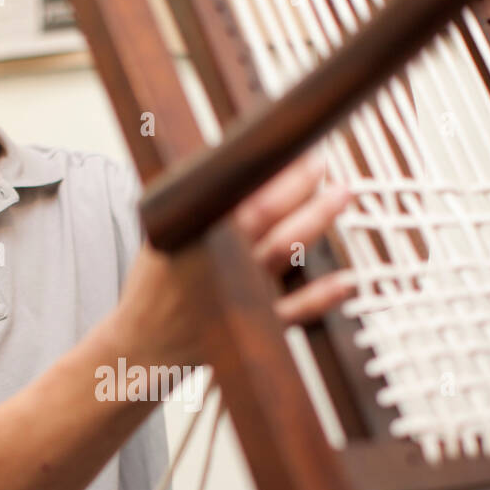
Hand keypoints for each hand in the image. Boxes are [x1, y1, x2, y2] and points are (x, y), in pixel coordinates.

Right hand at [117, 152, 352, 366]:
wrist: (144, 346)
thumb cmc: (160, 285)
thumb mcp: (163, 236)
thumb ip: (197, 204)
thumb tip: (235, 158)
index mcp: (196, 232)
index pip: (234, 191)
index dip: (265, 168)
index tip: (288, 143)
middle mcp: (220, 260)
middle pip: (263, 215)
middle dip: (295, 185)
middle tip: (319, 161)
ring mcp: (239, 293)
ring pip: (281, 252)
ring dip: (313, 221)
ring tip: (340, 194)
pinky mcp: (254, 325)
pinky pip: (291, 312)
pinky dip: (319, 298)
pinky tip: (345, 280)